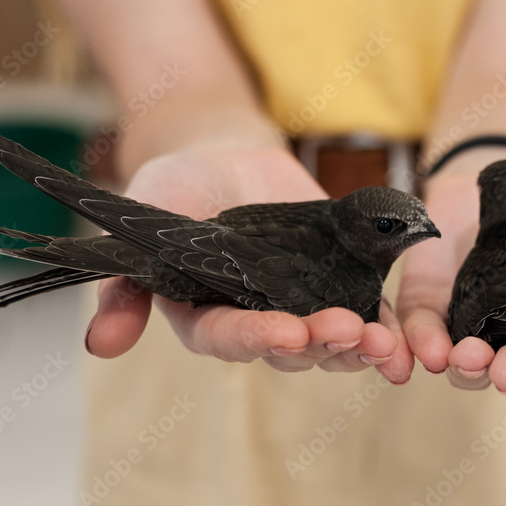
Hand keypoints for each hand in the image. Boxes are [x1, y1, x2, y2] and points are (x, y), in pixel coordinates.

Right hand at [84, 144, 413, 383]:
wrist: (222, 155)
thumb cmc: (174, 190)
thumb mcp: (145, 221)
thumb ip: (124, 281)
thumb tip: (99, 345)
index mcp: (206, 317)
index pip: (229, 339)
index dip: (257, 340)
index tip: (286, 332)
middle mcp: (256, 323)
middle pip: (291, 350)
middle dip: (320, 343)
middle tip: (348, 332)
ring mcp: (302, 306)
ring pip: (333, 342)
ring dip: (360, 347)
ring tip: (386, 343)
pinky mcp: (340, 284)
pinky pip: (368, 314)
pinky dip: (388, 328)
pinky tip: (406, 339)